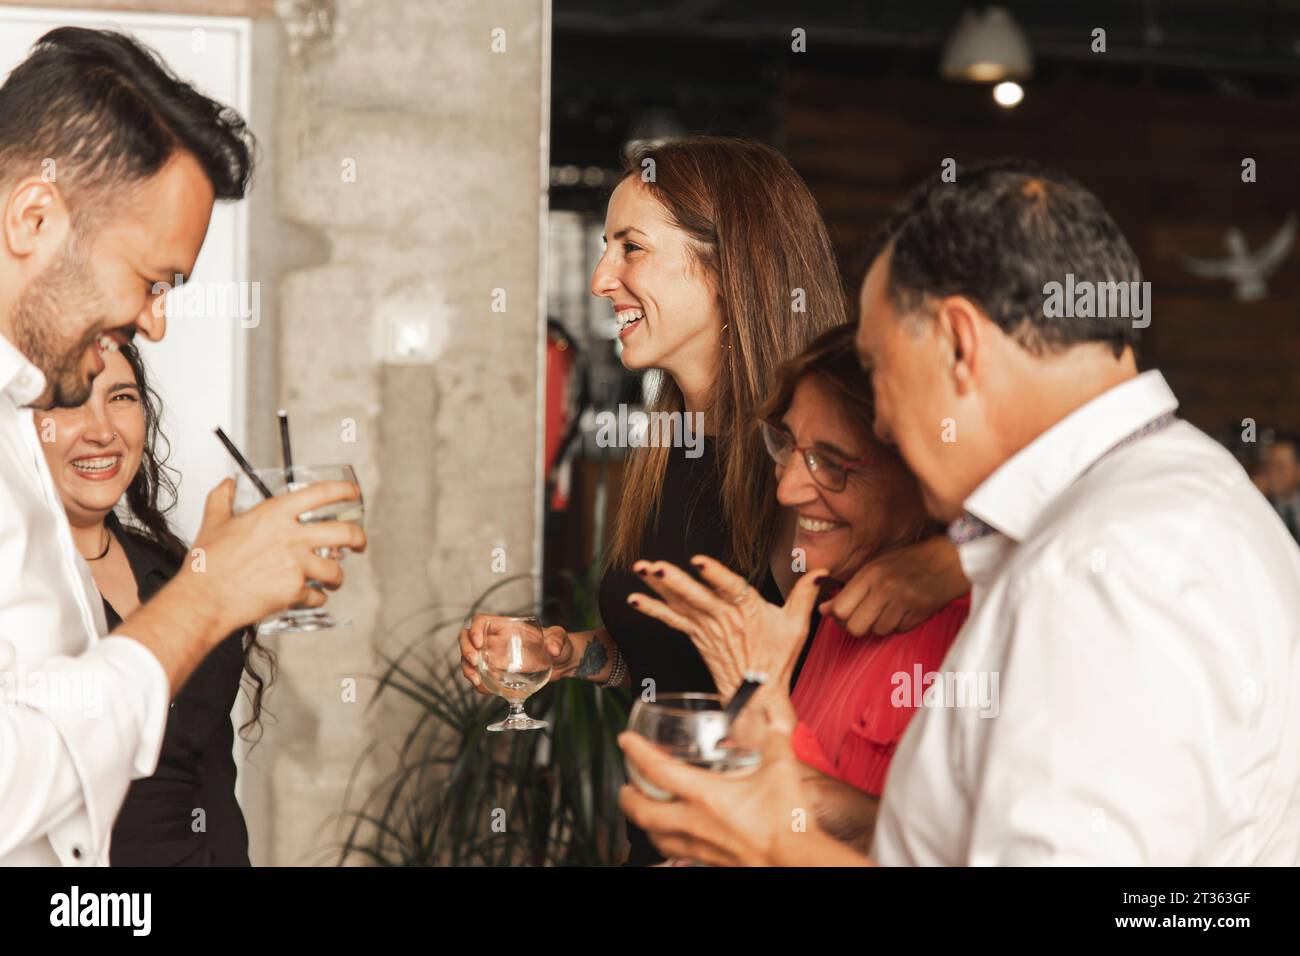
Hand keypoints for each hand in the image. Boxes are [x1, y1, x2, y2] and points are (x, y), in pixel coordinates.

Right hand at [178, 477, 365, 637]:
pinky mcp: (295, 590)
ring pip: (335, 569)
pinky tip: (308, 597)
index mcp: (274, 515)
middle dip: (358, 538)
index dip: (344, 491)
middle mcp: (291, 536)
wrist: (203, 599)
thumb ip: (221, 499)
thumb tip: (225, 484)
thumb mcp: (213, 524)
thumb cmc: (207, 565)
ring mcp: (296, 564)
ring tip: (332, 579)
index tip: (353, 494)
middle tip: (359, 543)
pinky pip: (317, 595)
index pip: (321, 494)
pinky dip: (316, 598)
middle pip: (344, 533)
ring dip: (336, 576)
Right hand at [459, 615, 569, 693]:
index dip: (475, 630)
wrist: (560, 665)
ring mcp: (492, 657)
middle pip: (467, 639)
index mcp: (506, 626)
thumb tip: (553, 649)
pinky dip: (479, 685)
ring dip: (468, 669)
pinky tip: (487, 689)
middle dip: (466, 650)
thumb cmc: (558, 646)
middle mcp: (495, 641)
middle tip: (475, 663)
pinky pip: (480, 678)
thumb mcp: (560, 640)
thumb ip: (557, 641)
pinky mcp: (496, 674)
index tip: (479, 643)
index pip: (481, 621)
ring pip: (469, 660)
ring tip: (477, 681)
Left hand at [618, 706, 816, 866]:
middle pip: (643, 812)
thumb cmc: (786, 823)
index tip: (626, 741)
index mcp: (706, 795)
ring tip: (645, 813)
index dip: (637, 752)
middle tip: (624, 788)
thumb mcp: (781, 771)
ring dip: (645, 824)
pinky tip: (677, 838)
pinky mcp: (710, 862)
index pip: (658, 770)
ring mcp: (700, 846)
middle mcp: (695, 822)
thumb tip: (777, 723)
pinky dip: (670, 844)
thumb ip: (776, 741)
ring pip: (657, 837)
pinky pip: (679, 854)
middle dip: (627, 798)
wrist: (796, 861)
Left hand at [628, 554, 826, 699]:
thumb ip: (805, 594)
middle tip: (655, 567)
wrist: (756, 692)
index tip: (699, 561)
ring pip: (680, 604)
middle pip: (697, 597)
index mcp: (748, 610)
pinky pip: (671, 620)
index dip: (715, 575)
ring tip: (641, 570)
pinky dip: (653, 609)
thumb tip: (821, 572)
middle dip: (675, 581)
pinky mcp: (696, 636)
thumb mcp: (796, 625)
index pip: (731, 589)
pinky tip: (636, 598)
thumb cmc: (776, 658)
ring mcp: (706, 627)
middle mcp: (724, 618)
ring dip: (658, 587)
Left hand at [819, 534, 967, 636]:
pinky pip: (898, 630)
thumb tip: (823, 610)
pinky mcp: (918, 615)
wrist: (950, 559)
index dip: (837, 615)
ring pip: (877, 631)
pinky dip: (898, 624)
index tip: (842, 612)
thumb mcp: (875, 567)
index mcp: (870, 575)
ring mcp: (902, 604)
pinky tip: (903, 609)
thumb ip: (849, 589)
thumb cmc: (909, 560)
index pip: (840, 609)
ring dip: (879, 625)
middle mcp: (884, 590)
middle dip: (855, 625)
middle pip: (854, 627)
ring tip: (888, 609)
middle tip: (863, 615)